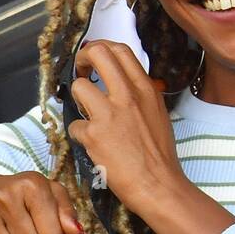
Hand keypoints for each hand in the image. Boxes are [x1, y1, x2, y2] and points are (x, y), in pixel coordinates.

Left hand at [68, 40, 186, 221]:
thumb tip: (120, 86)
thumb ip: (139, 96)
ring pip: (78, 86)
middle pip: (98, 52)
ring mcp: (110, 113)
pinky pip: (74, 125)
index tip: (94, 62)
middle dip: (82, 58)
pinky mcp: (94, 134)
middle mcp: (129, 95)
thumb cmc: (159, 154)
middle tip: (82, 72)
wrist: (158, 184)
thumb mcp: (157, 114)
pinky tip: (93, 145)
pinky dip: (80, 134)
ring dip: (77, 100)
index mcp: (146, 89)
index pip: (120, 49)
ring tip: (87, 116)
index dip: (100, 49)